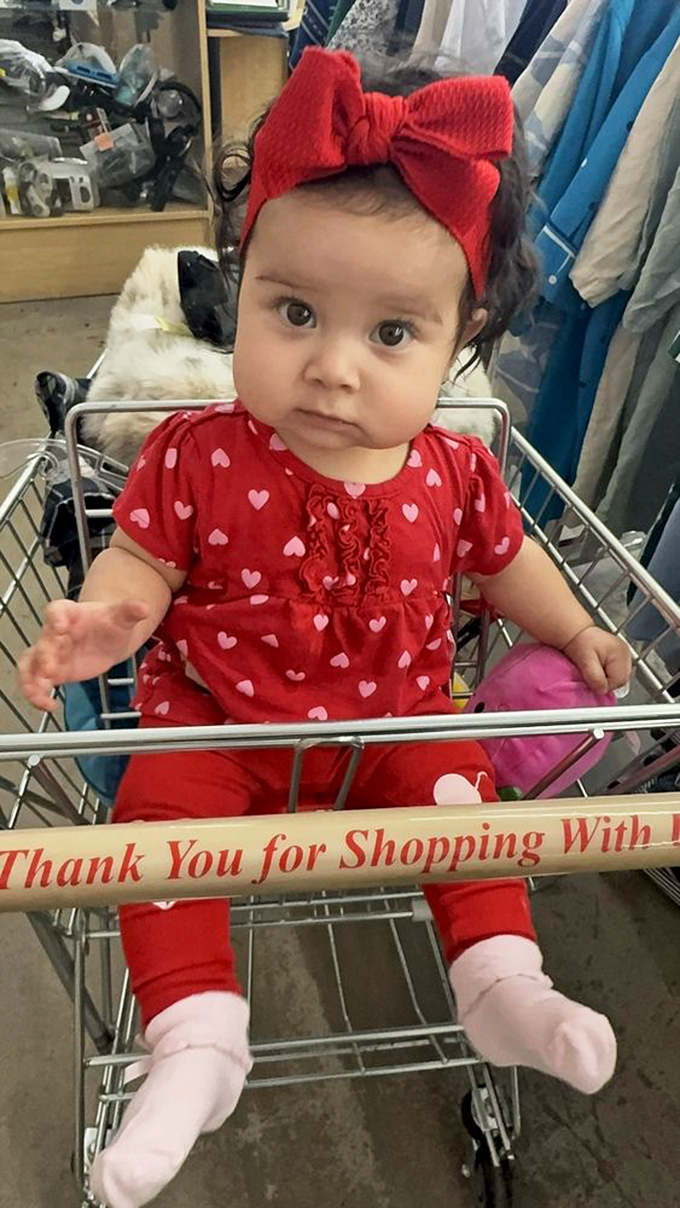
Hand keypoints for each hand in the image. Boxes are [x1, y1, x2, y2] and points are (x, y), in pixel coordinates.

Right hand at [19, 598, 148, 712]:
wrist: (110, 636)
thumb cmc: (110, 622)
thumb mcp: (123, 616)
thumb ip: (130, 610)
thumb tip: (143, 607)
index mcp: (68, 613)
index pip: (56, 610)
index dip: (55, 618)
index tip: (59, 626)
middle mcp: (53, 633)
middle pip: (42, 642)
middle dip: (44, 656)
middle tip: (50, 670)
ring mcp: (50, 653)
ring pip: (30, 665)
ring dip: (30, 680)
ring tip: (38, 695)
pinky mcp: (54, 672)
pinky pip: (37, 683)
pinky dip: (38, 695)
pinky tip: (49, 706)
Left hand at [562, 625, 631, 694]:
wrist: (578, 634)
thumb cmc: (581, 643)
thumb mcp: (585, 661)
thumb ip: (595, 677)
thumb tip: (602, 691)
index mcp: (621, 654)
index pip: (619, 681)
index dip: (605, 685)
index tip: (592, 680)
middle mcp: (627, 655)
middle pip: (622, 681)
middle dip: (607, 682)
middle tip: (593, 675)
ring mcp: (626, 657)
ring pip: (620, 679)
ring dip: (608, 679)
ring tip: (595, 670)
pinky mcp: (622, 659)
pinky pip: (618, 674)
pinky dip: (608, 675)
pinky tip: (600, 669)